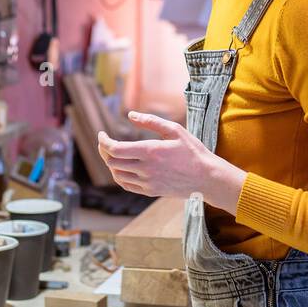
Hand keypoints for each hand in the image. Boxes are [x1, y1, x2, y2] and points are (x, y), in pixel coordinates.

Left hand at [98, 111, 247, 212]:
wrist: (206, 178)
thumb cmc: (193, 151)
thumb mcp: (175, 130)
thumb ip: (151, 121)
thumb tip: (131, 115)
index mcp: (150, 151)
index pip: (115, 149)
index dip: (103, 142)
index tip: (101, 134)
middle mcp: (146, 169)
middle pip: (112, 161)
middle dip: (104, 150)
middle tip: (104, 142)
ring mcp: (147, 182)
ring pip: (117, 174)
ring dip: (111, 163)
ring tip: (113, 153)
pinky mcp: (150, 191)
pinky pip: (127, 185)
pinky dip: (119, 176)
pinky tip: (121, 167)